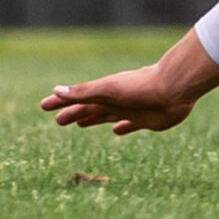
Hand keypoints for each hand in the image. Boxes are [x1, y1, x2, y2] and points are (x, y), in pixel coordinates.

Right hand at [41, 29, 218, 134]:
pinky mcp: (145, 119)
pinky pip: (129, 124)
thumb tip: (56, 90)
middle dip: (73, 113)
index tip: (44, 105)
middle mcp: (114, 100)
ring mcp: (129, 109)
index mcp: (103, 92)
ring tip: (81, 124)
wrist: (174, 88)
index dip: (60, 102)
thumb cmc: (140, 87)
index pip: (76, 98)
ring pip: (106, 115)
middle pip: (89, 108)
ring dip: (93, 119)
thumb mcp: (107, 89)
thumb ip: (83, 91)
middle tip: (58, 121)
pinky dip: (121, 128)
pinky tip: (117, 131)